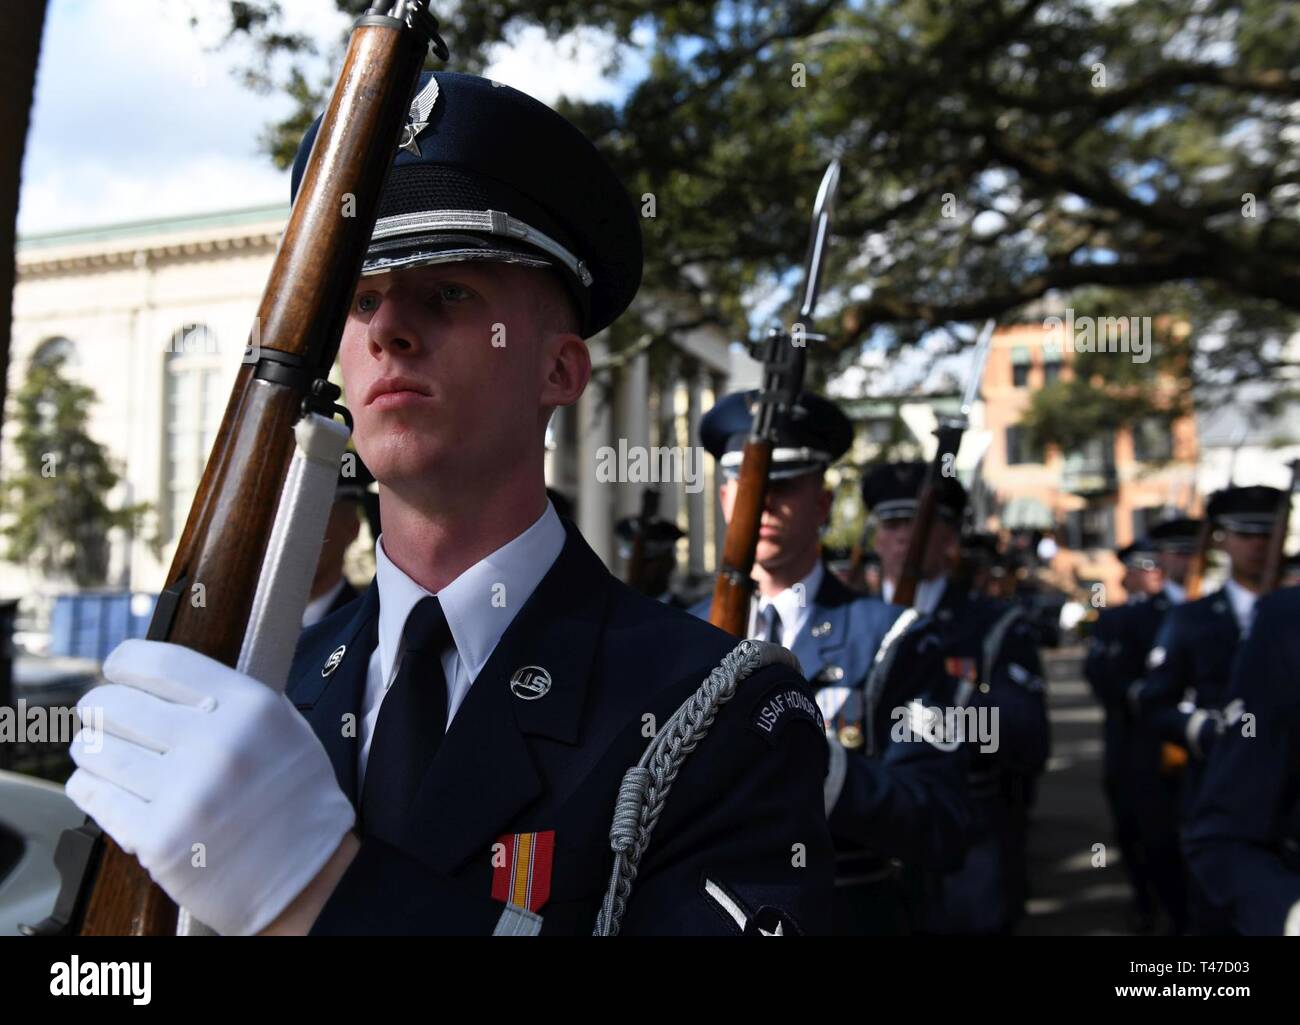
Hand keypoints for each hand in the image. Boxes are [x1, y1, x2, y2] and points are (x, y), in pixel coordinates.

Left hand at [67, 639, 355, 935]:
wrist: (308, 872)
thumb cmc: (293, 798)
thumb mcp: (282, 726)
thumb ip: (227, 696)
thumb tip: (156, 675)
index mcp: (250, 708)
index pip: (160, 663)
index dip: (125, 662)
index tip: (118, 670)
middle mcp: (217, 745)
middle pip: (114, 704)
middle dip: (103, 709)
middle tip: (109, 718)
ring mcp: (185, 794)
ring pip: (95, 749)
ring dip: (94, 748)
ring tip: (108, 754)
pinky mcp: (158, 839)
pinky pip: (94, 795)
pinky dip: (92, 786)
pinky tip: (107, 785)